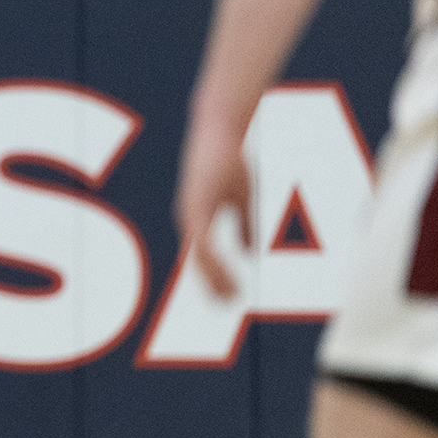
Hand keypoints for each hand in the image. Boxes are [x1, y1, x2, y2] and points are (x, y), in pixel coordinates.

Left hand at [174, 121, 253, 298]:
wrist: (222, 129)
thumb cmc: (230, 160)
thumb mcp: (241, 198)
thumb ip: (243, 225)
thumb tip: (248, 251)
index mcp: (197, 219)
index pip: (202, 257)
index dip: (212, 279)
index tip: (225, 299)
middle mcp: (189, 219)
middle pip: (196, 263)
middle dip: (211, 287)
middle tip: (224, 308)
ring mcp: (189, 213)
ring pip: (198, 258)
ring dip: (214, 281)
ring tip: (229, 300)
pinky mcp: (195, 206)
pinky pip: (202, 243)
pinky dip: (214, 263)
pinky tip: (227, 276)